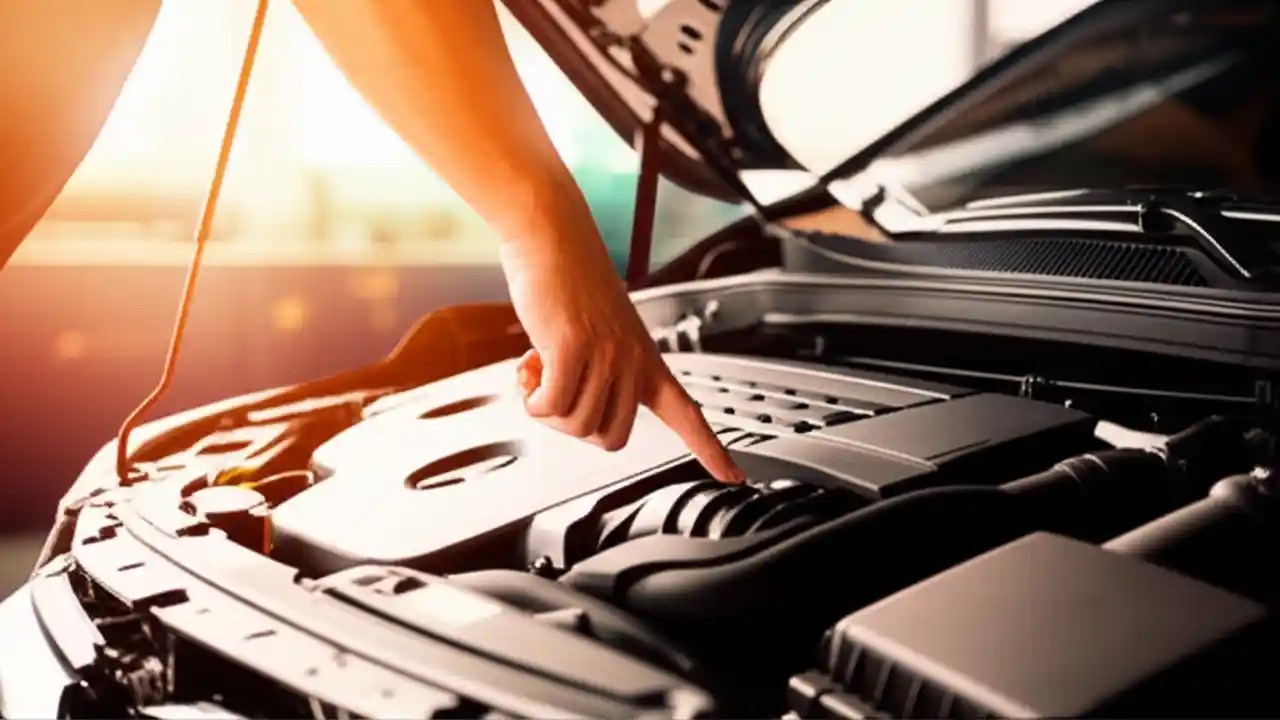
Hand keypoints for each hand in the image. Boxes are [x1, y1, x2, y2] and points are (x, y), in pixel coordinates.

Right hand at [501, 233, 743, 483]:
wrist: (552, 236)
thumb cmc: (571, 281)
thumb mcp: (601, 335)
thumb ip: (599, 374)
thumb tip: (567, 411)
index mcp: (647, 359)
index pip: (689, 414)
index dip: (711, 450)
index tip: (734, 476)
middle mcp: (632, 360)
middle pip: (610, 438)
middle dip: (574, 426)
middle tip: (556, 392)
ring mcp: (606, 355)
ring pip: (577, 425)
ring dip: (546, 407)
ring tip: (540, 369)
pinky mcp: (572, 348)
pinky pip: (550, 406)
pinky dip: (532, 398)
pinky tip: (528, 368)